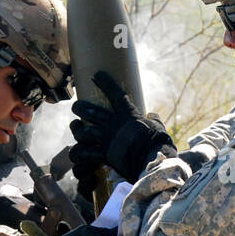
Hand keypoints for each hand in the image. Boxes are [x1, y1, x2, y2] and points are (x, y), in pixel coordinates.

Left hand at [70, 70, 175, 196]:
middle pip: (89, 112)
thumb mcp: (159, 128)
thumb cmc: (158, 143)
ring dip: (77, 130)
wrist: (152, 160)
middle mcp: (113, 125)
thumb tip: (152, 115)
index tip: (96, 75)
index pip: (115, 94)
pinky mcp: (104, 154)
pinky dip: (79, 153)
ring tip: (76, 127)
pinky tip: (77, 152)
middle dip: (80, 107)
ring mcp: (107, 139)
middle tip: (77, 107)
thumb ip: (154, 121)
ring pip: (83, 131)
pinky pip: (85, 153)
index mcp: (128, 115)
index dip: (105, 83)